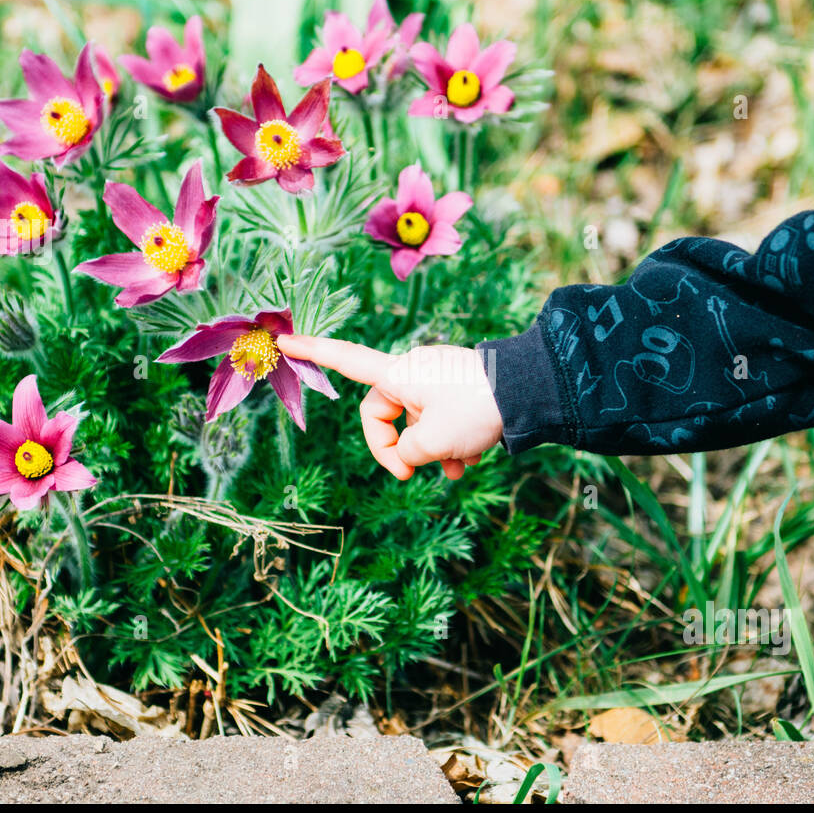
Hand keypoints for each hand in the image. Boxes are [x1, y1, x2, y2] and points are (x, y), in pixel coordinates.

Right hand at [276, 335, 504, 480]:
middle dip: (400, 448)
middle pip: (384, 415)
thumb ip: (407, 452)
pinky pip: (441, 420)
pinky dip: (450, 443)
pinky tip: (471, 461)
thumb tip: (412, 451)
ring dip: (431, 452)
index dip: (314, 352)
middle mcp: (412, 372)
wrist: (529, 393)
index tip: (284, 340)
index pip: (345, 360)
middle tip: (415, 472)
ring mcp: (437, 380)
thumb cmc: (475, 410)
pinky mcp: (459, 388)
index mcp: (396, 374)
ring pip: (418, 423)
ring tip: (457, 468)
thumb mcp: (433, 441)